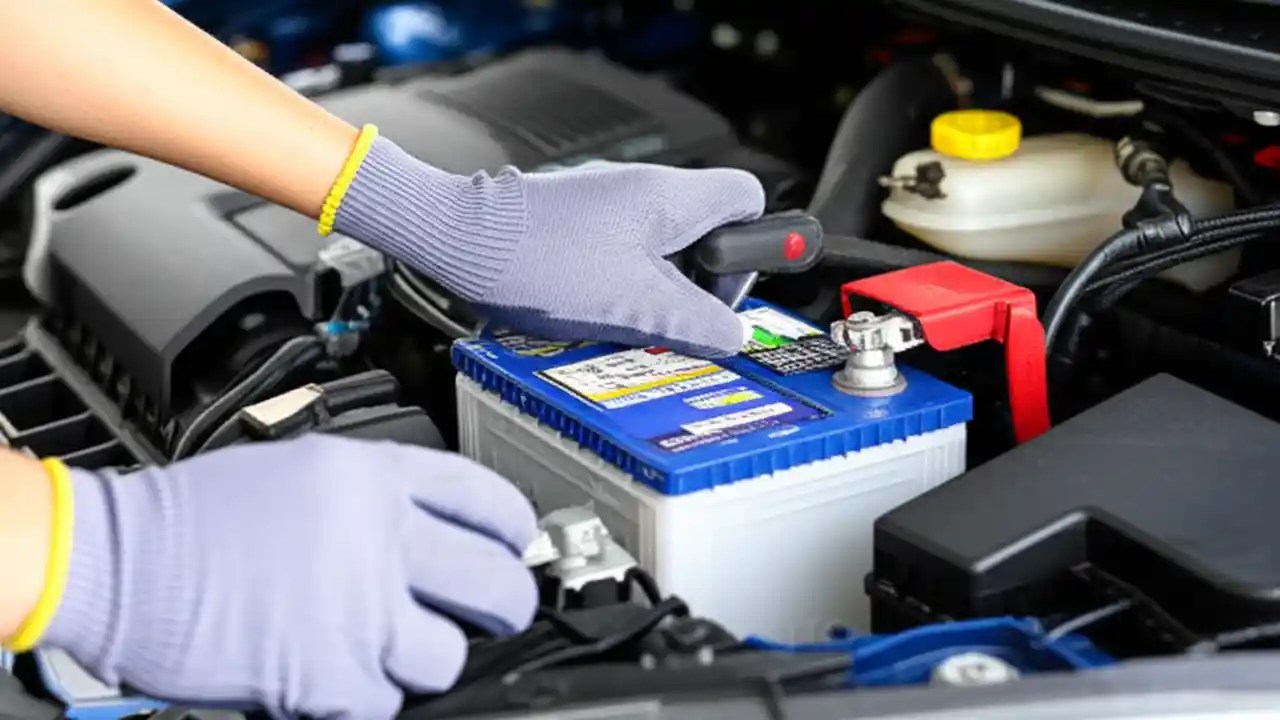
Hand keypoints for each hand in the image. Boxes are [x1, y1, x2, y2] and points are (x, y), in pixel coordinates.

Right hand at [42, 435, 538, 719]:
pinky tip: (331, 674)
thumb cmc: (195, 518)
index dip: (516, 528)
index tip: (520, 546)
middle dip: (507, 604)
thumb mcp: (302, 472)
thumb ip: (376, 499)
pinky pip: (385, 701)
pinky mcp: (332, 672)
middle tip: (496, 611)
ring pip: (446, 655)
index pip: (487, 499)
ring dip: (422, 660)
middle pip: (495, 582)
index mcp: (374, 477)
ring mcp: (360, 608)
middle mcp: (380, 537)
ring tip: (383, 648)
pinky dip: (363, 698)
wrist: (119, 559)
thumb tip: (434, 534)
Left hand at [333, 137, 765, 356]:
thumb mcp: (633, 307)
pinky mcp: (572, 216)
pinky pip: (618, 250)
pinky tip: (588, 308)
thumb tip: (736, 336)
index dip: (748, 249)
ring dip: (651, 288)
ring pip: (657, 246)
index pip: (746, 200)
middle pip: (702, 231)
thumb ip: (696, 323)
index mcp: (668, 196)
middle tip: (669, 318)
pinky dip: (615, 282)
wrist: (456, 239)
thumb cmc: (536, 261)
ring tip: (623, 319)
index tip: (722, 292)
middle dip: (693, 283)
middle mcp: (640, 187)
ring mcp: (604, 198)